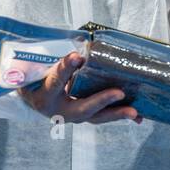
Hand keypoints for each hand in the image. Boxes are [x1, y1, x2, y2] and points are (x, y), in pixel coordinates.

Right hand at [19, 51, 142, 124]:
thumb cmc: (33, 77)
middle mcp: (59, 111)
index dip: (65, 69)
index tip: (76, 57)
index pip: (55, 82)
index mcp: (44, 96)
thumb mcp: (33, 67)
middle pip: (82, 109)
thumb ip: (50, 61)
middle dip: (101, 101)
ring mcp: (73, 116)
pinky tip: (138, 116)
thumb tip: (76, 52)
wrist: (31, 96)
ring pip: (96, 117)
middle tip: (119, 93)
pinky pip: (102, 116)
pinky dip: (119, 115)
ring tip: (134, 112)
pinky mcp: (85, 115)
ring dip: (116, 113)